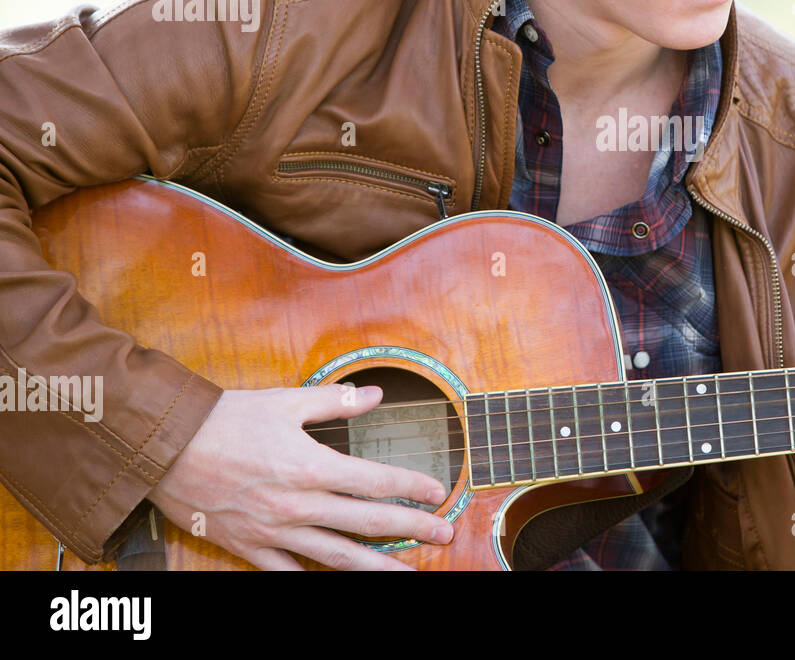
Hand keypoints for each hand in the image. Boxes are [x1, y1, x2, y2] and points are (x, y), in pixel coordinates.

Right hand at [146, 384, 453, 569]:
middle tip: (445, 534)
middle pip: (367, 522)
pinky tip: (337, 584)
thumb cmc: (225, 419)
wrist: (163, 448)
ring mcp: (275, 531)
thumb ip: (335, 401)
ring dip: (376, 567)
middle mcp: (299, 504)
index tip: (439, 492)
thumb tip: (375, 395)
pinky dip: (312, 579)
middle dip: (411, 530)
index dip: (411, 487)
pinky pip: (286, 572)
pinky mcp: (249, 546)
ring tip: (407, 576)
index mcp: (311, 466)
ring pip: (336, 557)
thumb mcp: (284, 401)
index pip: (376, 480)